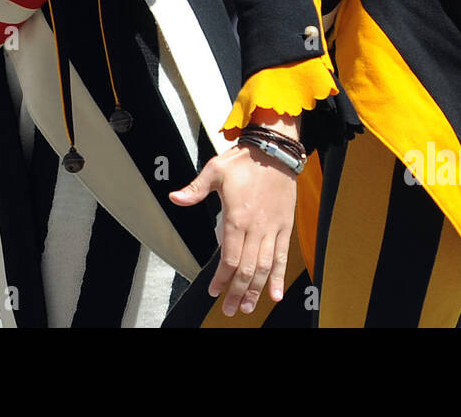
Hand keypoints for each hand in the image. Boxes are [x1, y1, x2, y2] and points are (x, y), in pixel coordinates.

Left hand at [170, 139, 296, 315]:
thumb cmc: (244, 160)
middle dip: (237, 292)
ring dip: (256, 290)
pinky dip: (278, 276)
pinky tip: (275, 294)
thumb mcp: (214, 170)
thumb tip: (174, 198)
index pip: (229, 258)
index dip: (222, 278)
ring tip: (249, 307)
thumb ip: (195, 189)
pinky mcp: (285, 226)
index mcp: (237, 217)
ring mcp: (273, 228)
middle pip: (247, 268)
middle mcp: (256, 227)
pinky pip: (282, 255)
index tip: (215, 291)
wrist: (275, 150)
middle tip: (230, 309)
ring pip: (264, 266)